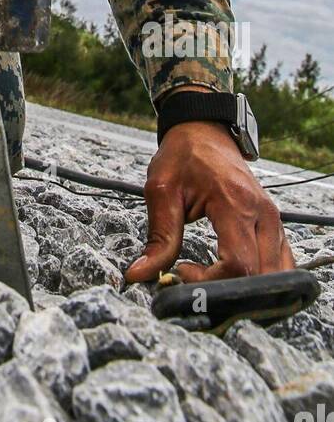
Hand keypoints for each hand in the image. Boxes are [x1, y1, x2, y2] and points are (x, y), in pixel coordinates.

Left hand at [125, 120, 294, 283]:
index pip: (238, 265)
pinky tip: (233, 276)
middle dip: (227, 291)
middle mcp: (263, 214)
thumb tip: (139, 275)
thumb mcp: (162, 191)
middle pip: (260, 277)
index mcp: (235, 204)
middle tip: (196, 281)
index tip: (181, 272)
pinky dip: (261, 279)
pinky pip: (281, 265)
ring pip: (277, 276)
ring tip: (213, 279)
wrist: (204, 130)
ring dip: (247, 290)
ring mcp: (274, 220)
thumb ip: (158, 237)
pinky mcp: (275, 225)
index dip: (209, 282)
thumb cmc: (183, 156)